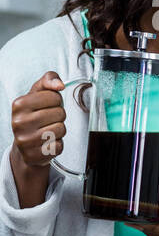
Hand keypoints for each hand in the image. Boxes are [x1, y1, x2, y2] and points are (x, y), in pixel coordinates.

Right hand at [9, 72, 73, 206]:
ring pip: (61, 129)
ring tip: (47, 130)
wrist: (25, 143)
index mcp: (19, 104)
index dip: (56, 101)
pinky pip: (59, 146)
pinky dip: (57, 144)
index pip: (55, 97)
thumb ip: (49, 80)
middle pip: (60, 113)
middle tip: (48, 120)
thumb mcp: (38, 93)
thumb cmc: (34, 114)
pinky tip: (47, 142)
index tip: (47, 105)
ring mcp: (25, 140)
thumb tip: (59, 85)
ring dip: (59, 130)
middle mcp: (19, 122)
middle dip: (59, 116)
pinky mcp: (34, 155)